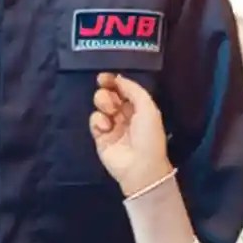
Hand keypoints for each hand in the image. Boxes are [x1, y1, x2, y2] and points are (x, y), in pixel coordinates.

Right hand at [90, 73, 173, 196]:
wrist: (140, 166)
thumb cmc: (148, 135)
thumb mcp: (147, 107)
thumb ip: (133, 89)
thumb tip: (118, 78)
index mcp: (138, 108)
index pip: (123, 90)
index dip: (114, 81)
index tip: (104, 77)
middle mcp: (125, 115)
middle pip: (110, 95)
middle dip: (107, 91)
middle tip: (107, 93)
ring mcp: (111, 126)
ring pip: (100, 106)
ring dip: (103, 103)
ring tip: (109, 110)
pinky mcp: (100, 137)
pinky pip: (94, 120)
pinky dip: (98, 120)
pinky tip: (106, 126)